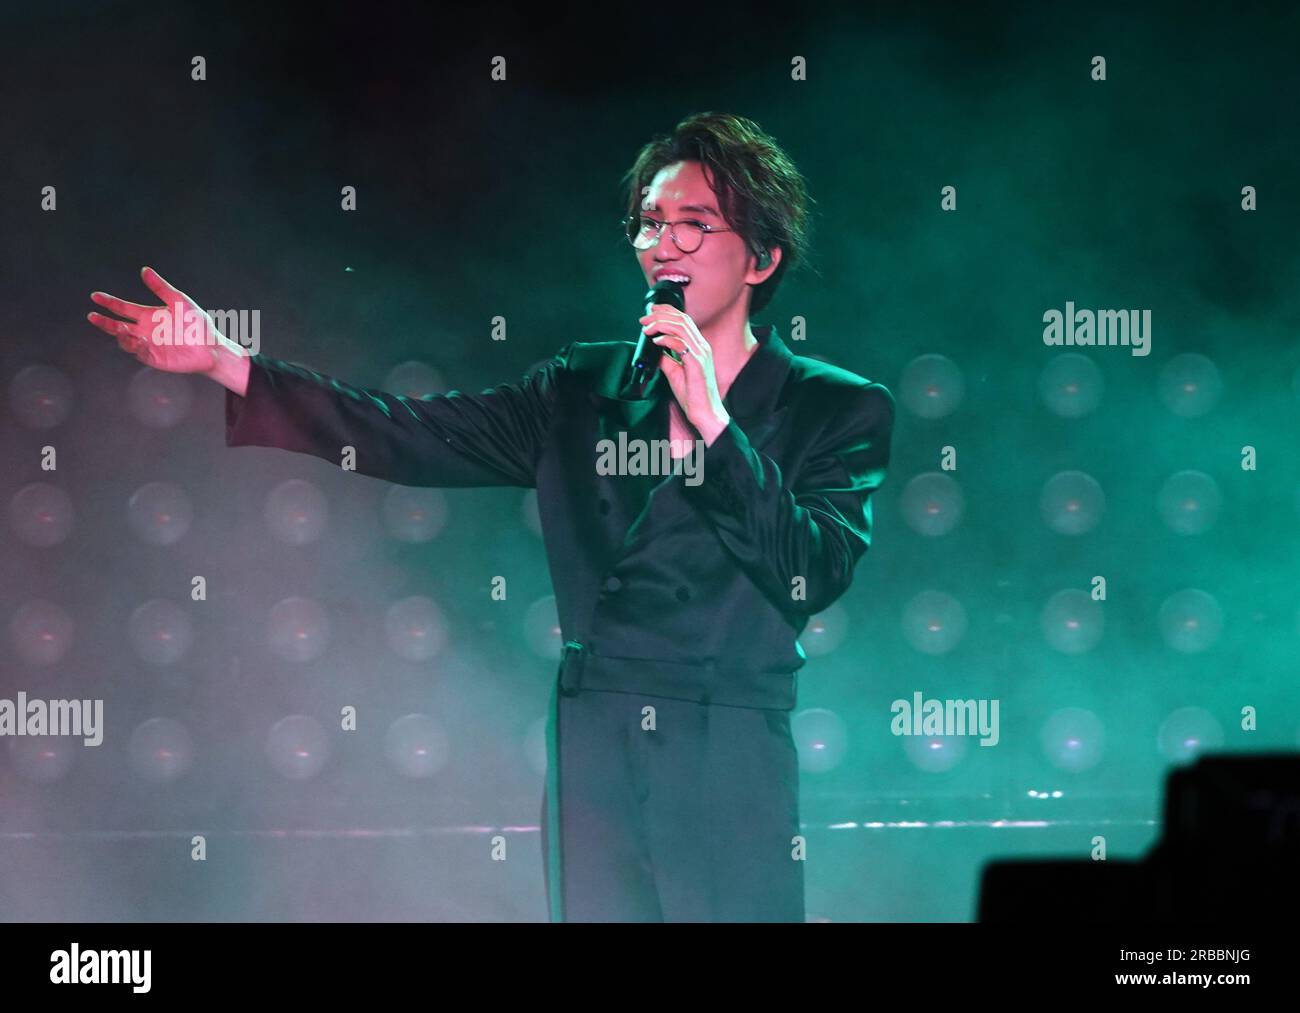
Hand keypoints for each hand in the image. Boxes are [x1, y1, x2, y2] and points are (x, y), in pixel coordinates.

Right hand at [88, 266, 226, 373]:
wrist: (211, 347)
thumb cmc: (197, 324)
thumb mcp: (179, 301)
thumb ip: (161, 288)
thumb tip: (144, 270)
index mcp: (149, 315)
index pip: (123, 308)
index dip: (109, 303)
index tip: (95, 296)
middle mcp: (145, 330)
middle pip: (117, 325)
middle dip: (104, 322)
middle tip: (92, 316)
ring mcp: (148, 345)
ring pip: (125, 340)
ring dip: (120, 334)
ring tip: (121, 328)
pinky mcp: (154, 358)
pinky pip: (139, 352)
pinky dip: (135, 346)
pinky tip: (136, 339)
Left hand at [639, 306, 730, 444]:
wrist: (704, 412)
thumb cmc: (692, 394)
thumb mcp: (674, 372)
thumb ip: (666, 359)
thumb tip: (655, 350)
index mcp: (698, 346)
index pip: (684, 320)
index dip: (667, 311)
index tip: (651, 311)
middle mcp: (702, 346)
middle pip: (681, 319)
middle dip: (660, 315)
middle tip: (643, 319)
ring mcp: (701, 354)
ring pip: (681, 327)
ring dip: (660, 324)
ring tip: (647, 329)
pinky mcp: (697, 364)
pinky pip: (681, 344)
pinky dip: (666, 339)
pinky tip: (656, 342)